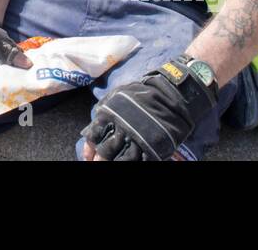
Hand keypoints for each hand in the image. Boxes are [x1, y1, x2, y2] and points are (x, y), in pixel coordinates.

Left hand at [81, 62, 217, 160]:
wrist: (168, 94)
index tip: (88, 156)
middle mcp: (122, 129)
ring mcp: (138, 139)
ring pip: (123, 159)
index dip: (89, 149)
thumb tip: (89, 130)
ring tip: (114, 163)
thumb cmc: (139, 94)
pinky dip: (136, 163)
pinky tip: (131, 163)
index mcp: (110, 115)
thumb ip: (102, 111)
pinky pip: (142, 160)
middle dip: (100, 160)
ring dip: (116, 163)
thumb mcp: (116, 96)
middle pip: (106, 151)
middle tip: (98, 162)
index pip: (94, 136)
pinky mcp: (153, 147)